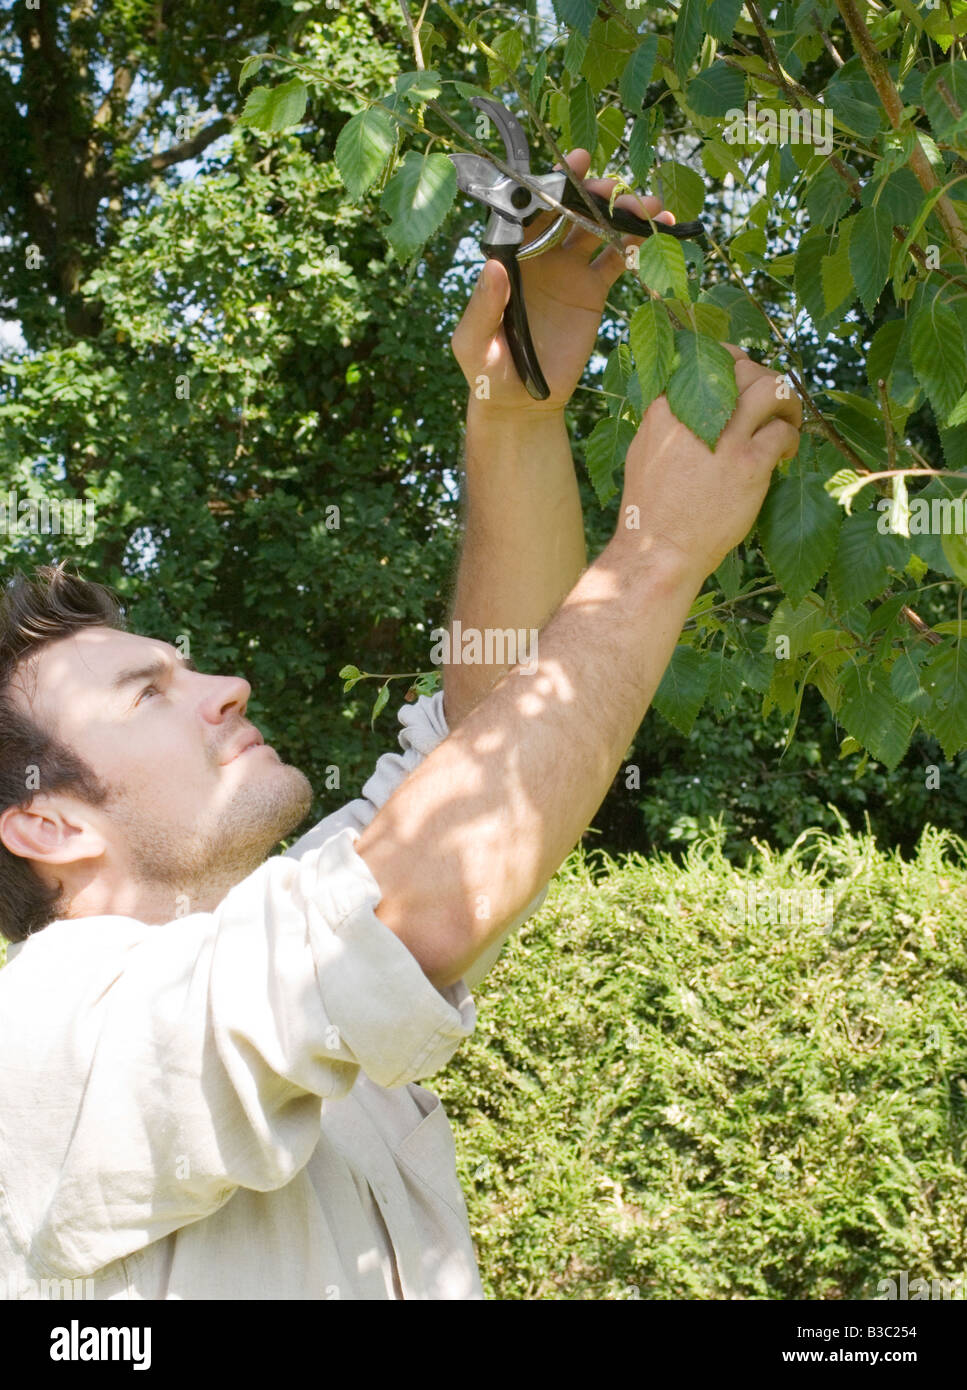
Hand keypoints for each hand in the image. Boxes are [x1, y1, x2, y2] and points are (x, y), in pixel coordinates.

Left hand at [450, 148, 675, 414]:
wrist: (521, 404)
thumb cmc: (487, 373)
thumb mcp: (474, 343)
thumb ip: (483, 306)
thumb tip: (494, 267)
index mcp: (512, 256)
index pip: (531, 210)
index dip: (553, 184)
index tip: (575, 162)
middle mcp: (541, 255)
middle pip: (570, 211)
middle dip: (594, 192)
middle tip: (616, 187)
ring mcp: (569, 271)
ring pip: (598, 228)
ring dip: (623, 212)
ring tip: (649, 205)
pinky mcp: (592, 292)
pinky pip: (617, 260)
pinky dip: (638, 244)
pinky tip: (659, 231)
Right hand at [614, 344, 802, 582]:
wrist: (659, 550)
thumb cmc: (650, 509)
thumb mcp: (644, 452)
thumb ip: (664, 420)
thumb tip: (686, 402)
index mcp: (666, 408)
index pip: (706, 360)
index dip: (734, 365)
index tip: (743, 382)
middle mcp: (695, 414)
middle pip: (744, 368)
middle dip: (764, 380)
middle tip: (771, 404)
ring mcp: (725, 438)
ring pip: (771, 388)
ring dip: (787, 401)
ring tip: (787, 420)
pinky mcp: (749, 463)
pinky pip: (782, 430)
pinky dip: (790, 437)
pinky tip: (783, 454)